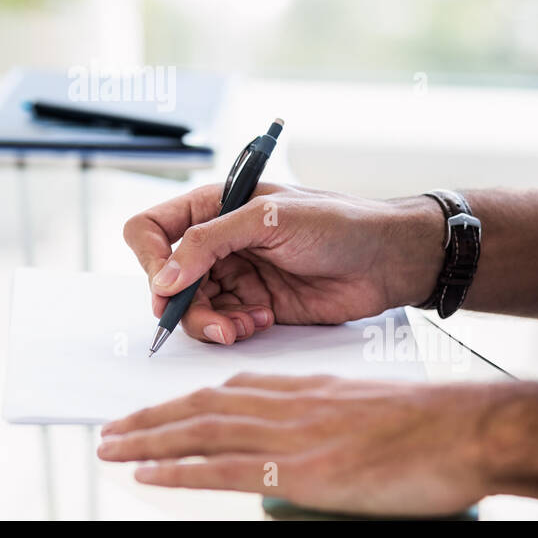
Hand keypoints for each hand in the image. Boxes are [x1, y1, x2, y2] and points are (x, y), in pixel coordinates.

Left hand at [98, 373, 497, 515]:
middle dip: (149, 419)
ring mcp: (291, 436)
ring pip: (200, 432)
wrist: (467, 426)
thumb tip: (310, 440)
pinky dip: (179, 470)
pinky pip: (225, 469)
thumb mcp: (367, 407)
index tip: (154, 410)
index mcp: (302, 387)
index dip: (183, 401)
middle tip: (110, 429)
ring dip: (147, 440)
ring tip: (110, 447)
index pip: (227, 390)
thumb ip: (327, 418)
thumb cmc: (432, 423)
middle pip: (200, 407)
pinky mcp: (301, 470)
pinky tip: (147, 474)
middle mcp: (286, 404)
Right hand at [122, 183, 441, 344]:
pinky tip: (259, 322)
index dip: (149, 257)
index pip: (151, 228)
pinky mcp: (253, 307)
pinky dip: (231, 330)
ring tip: (239, 326)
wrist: (388, 260)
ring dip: (208, 322)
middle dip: (180, 303)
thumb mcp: (268, 219)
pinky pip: (220, 326)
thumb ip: (208, 244)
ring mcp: (235, 276)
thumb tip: (164, 277)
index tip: (166, 284)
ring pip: (191, 308)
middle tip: (208, 319)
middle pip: (166, 278)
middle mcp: (218, 242)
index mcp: (214, 206)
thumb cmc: (338, 222)